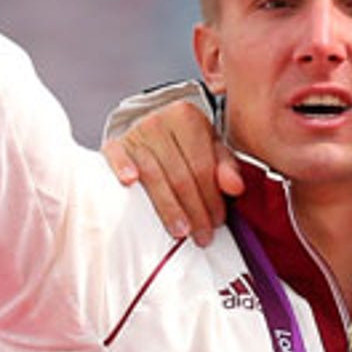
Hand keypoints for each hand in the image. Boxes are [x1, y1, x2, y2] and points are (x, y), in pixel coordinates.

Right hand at [105, 99, 243, 244]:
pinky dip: (123, 167)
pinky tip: (130, 182)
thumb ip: (227, 167)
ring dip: (168, 207)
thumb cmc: (185, 144)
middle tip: (202, 235)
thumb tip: (236, 187)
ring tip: (181, 231)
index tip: (217, 222)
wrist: (152, 131)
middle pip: (180, 175)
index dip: (212, 198)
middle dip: (194, 210)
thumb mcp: (210, 148)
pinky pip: (117, 156)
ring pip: (154, 175)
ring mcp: (136, 131)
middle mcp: (161, 120)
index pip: (203, 166)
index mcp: (187, 116)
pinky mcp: (115, 143)